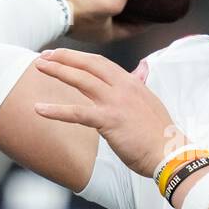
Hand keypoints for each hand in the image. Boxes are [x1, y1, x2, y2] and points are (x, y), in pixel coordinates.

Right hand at [28, 0, 152, 43]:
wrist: (40, 5)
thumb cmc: (76, 9)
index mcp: (107, 33)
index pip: (137, 27)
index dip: (151, 17)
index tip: (162, 4)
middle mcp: (94, 26)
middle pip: (119, 14)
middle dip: (131, 3)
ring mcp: (79, 14)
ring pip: (102, 1)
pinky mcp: (66, 0)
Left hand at [32, 48, 185, 177]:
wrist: (170, 153)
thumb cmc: (160, 134)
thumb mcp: (151, 102)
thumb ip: (141, 84)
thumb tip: (141, 69)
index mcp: (132, 82)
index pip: (101, 63)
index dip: (79, 58)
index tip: (62, 55)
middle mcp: (123, 87)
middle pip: (88, 64)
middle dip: (64, 57)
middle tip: (44, 56)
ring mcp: (116, 102)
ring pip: (81, 80)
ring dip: (57, 71)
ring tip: (38, 68)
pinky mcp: (109, 121)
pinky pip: (77, 113)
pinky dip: (56, 111)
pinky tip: (39, 109)